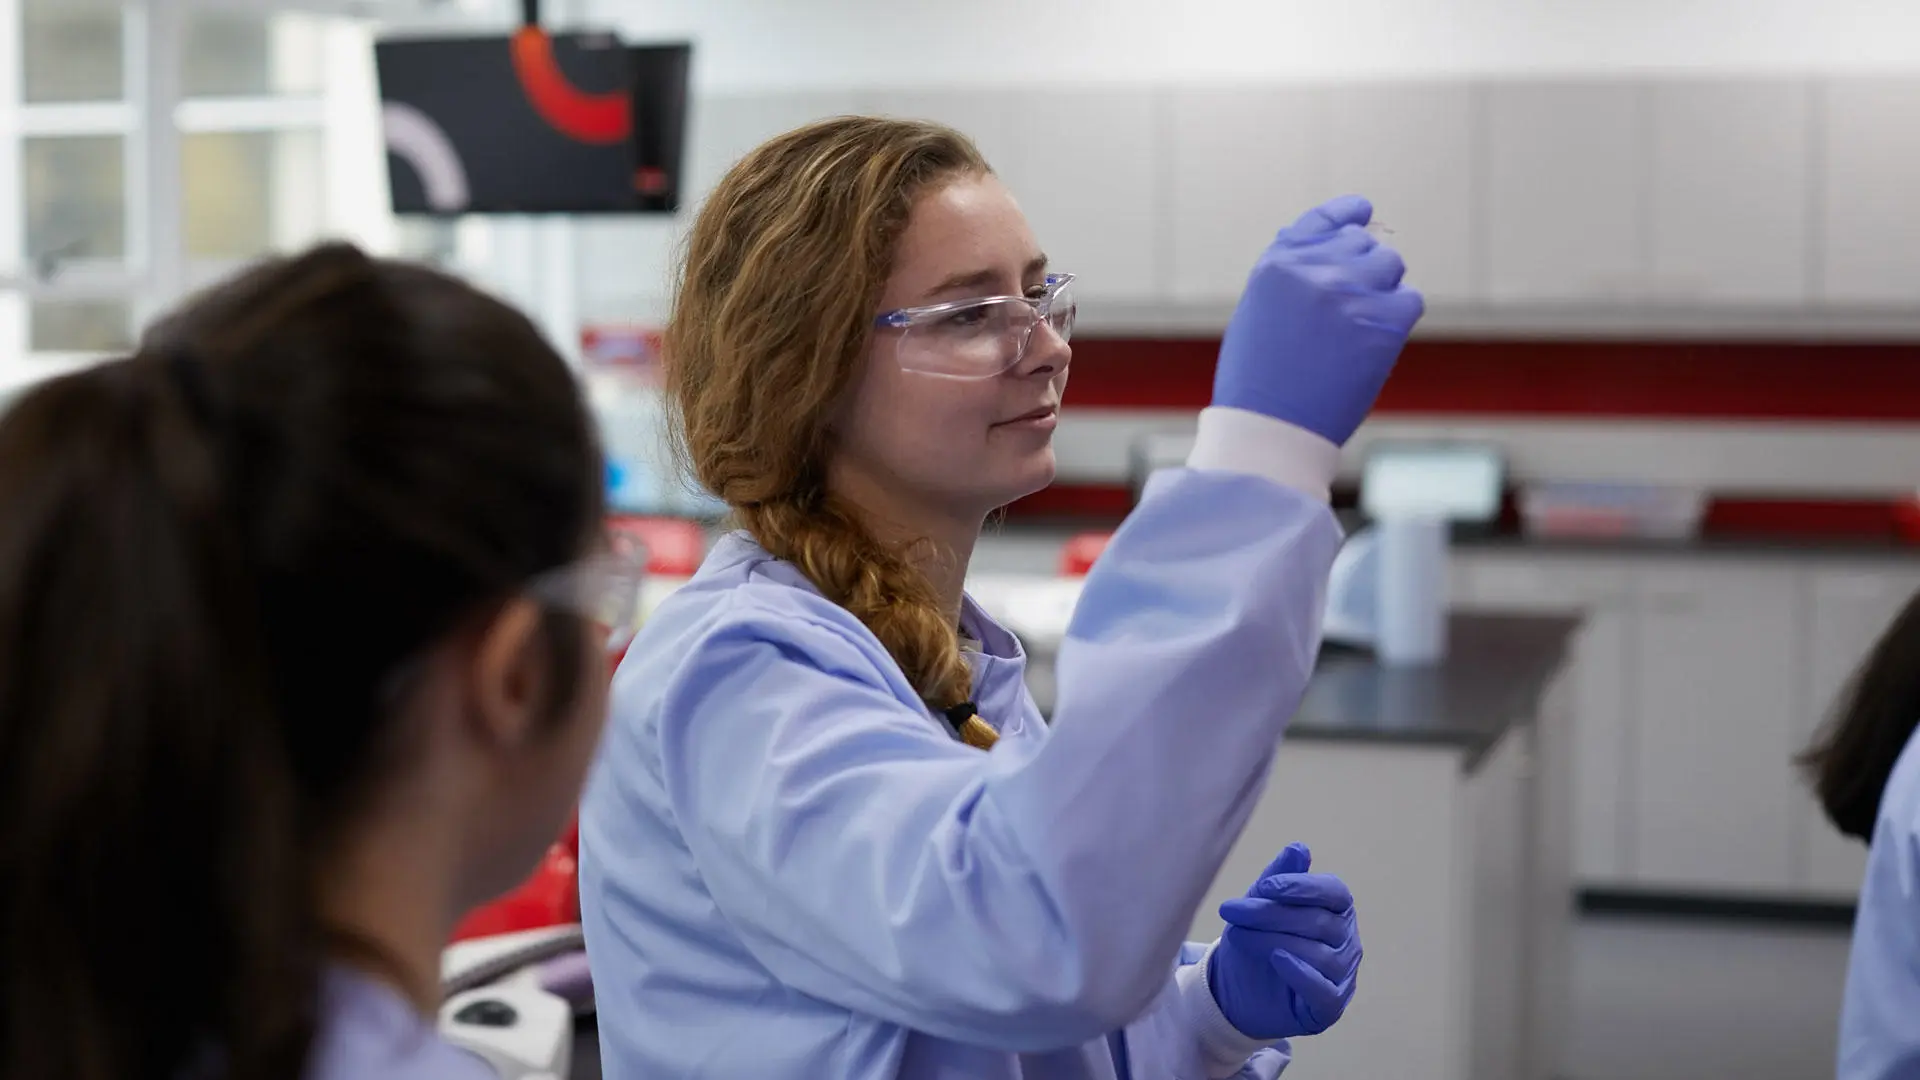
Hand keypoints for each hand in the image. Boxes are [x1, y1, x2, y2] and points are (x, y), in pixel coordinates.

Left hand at [1207, 842, 1361, 1039]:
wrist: (1236, 990)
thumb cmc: (1255, 939)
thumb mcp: (1259, 904)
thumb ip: (1279, 878)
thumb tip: (1299, 848)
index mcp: (1337, 910)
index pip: (1333, 892)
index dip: (1301, 887)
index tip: (1264, 887)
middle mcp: (1346, 941)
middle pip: (1318, 922)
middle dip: (1271, 914)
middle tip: (1232, 910)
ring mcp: (1342, 976)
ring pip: (1318, 955)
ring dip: (1272, 941)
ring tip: (1238, 935)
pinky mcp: (1329, 1008)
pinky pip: (1324, 992)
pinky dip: (1302, 975)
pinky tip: (1278, 960)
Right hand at [1211, 195, 1424, 445]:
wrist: (1272, 428)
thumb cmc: (1258, 382)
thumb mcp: (1258, 313)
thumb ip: (1292, 277)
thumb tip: (1334, 249)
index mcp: (1278, 263)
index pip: (1324, 221)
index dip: (1347, 213)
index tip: (1363, 211)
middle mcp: (1315, 269)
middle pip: (1363, 245)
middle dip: (1361, 269)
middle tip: (1348, 310)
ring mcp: (1351, 292)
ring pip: (1389, 266)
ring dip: (1382, 290)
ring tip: (1357, 330)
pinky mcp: (1384, 321)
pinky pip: (1410, 300)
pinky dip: (1398, 319)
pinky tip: (1374, 344)